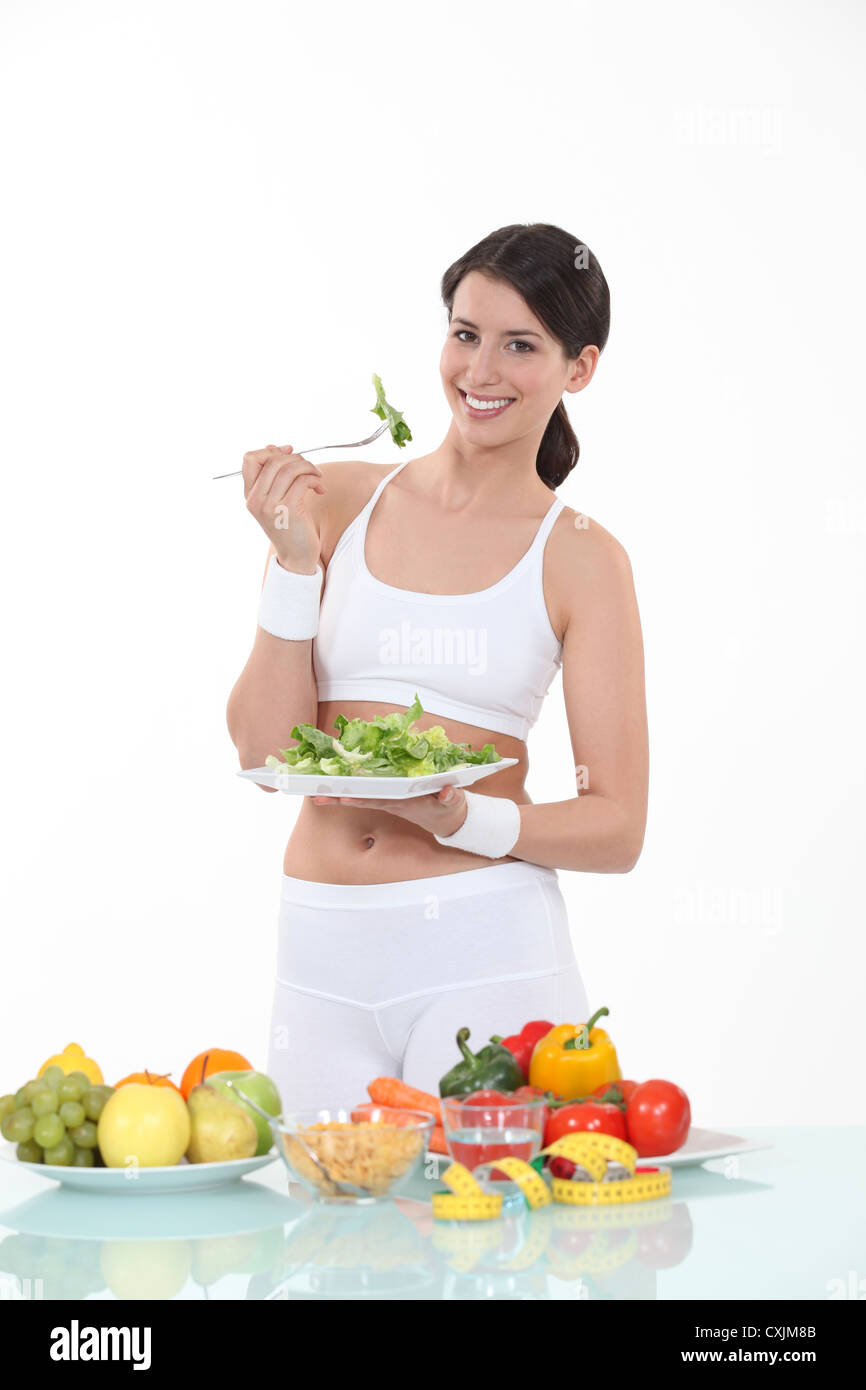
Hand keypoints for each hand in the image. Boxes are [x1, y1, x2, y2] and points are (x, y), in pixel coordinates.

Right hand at [242, 444, 324, 572]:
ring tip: (317, 477)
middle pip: (273, 460)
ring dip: (308, 467)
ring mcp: (270, 505)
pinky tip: (320, 489)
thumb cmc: (289, 526)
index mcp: (250, 495)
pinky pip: (303, 481)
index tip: (289, 452)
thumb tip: (274, 446)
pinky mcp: (288, 510)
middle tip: (309, 468)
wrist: (296, 556)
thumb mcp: (274, 500)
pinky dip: (315, 479)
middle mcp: (256, 499)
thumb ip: (272, 476)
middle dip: (296, 458)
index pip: (250, 459)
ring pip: (289, 469)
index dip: (271, 451)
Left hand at [311, 783, 467, 837]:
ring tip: (314, 793)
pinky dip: (348, 789)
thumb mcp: (453, 803)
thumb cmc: (448, 809)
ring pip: (359, 796)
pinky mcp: (388, 795)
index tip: (346, 796)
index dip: (363, 798)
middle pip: (361, 799)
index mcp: (403, 803)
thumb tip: (447, 792)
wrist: (446, 819)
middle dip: (339, 798)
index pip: (379, 800)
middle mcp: (391, 801)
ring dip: (337, 795)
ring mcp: (387, 799)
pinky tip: (333, 785)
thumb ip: (450, 797)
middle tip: (315, 796)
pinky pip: (365, 792)